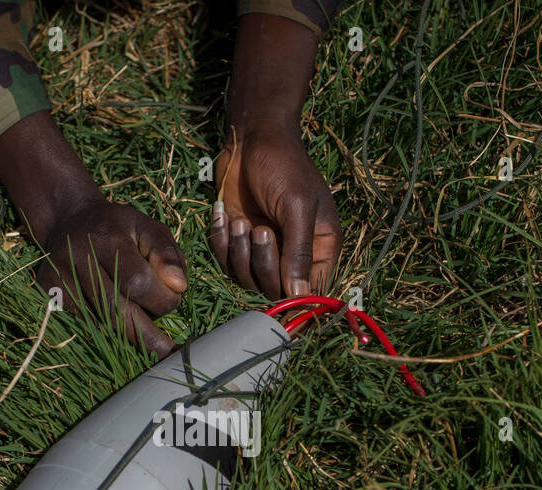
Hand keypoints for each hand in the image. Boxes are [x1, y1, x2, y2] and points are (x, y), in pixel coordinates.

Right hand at [36, 198, 186, 358]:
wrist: (68, 219)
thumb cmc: (118, 228)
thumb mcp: (147, 227)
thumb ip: (167, 253)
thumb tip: (179, 286)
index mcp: (107, 237)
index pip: (139, 283)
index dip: (162, 300)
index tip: (173, 299)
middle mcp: (78, 257)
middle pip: (116, 310)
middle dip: (147, 335)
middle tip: (167, 351)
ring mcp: (58, 278)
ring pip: (99, 324)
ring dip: (127, 337)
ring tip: (147, 343)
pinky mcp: (49, 294)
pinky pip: (83, 326)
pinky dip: (105, 334)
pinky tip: (119, 334)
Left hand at [210, 127, 341, 300]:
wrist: (251, 139)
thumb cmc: (283, 166)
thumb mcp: (296, 206)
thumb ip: (298, 252)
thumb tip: (298, 294)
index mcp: (320, 246)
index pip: (310, 289)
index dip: (296, 299)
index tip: (281, 295)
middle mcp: (293, 253)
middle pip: (276, 289)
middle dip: (262, 264)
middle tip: (258, 229)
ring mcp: (264, 249)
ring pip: (248, 279)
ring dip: (238, 252)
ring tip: (239, 220)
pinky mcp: (238, 242)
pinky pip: (226, 262)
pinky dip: (220, 243)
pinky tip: (223, 216)